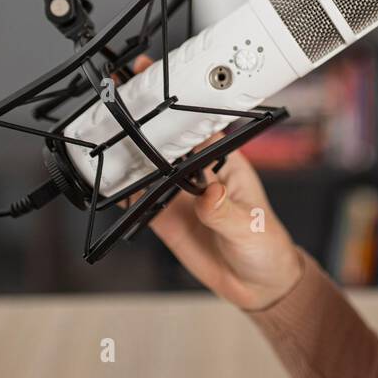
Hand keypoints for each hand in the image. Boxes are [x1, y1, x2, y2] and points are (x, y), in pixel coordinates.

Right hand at [123, 55, 304, 310]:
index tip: (163, 91)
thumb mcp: (251, 227)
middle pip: (168, 143)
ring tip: (110, 141)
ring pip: (149, 169)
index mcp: (224, 162)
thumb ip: (226, 211)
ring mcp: (179, 195)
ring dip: (131, 156)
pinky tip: (111, 185)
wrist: (257, 286)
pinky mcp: (165, 218)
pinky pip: (139, 201)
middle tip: (125, 108)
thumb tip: (208, 195)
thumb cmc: (267, 246)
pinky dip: (124, 193)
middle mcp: (198, 174)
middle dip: (148, 125)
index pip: (199, 128)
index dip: (181, 108)